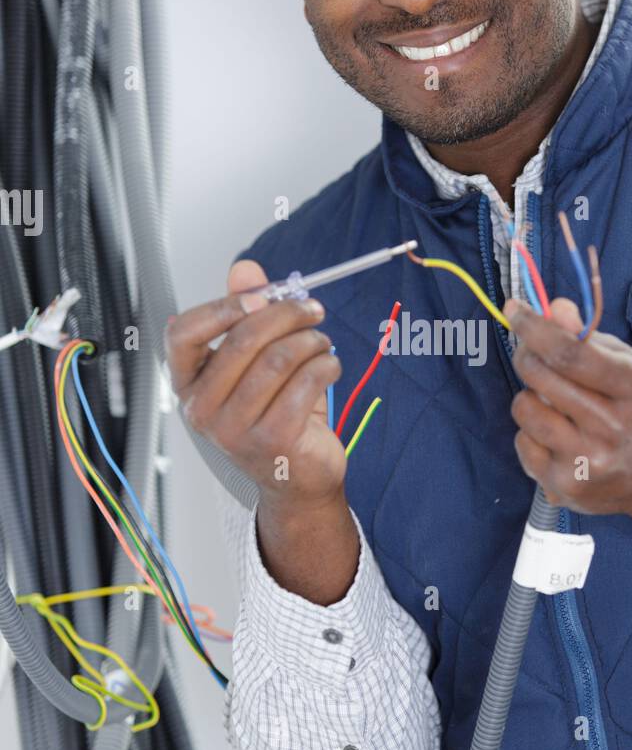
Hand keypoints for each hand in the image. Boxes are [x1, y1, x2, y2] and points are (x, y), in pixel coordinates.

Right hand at [164, 260, 345, 515]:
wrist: (296, 479)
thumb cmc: (272, 416)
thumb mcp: (254, 363)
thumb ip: (246, 313)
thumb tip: (246, 270)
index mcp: (188, 384)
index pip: (183, 333)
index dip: (222, 306)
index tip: (260, 296)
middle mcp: (202, 409)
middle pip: (243, 339)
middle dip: (287, 314)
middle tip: (312, 310)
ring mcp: (234, 430)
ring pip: (279, 359)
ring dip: (311, 341)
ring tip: (322, 342)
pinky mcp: (273, 441)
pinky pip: (305, 383)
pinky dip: (326, 365)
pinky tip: (330, 365)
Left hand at [505, 296, 631, 551]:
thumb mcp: (630, 364)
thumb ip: (589, 336)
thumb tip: (553, 309)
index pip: (571, 353)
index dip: (535, 328)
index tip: (516, 310)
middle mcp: (612, 428)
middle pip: (541, 376)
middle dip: (527, 354)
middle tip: (533, 352)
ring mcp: (587, 462)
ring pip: (524, 408)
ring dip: (530, 396)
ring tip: (555, 403)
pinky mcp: (565, 486)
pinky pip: (522, 441)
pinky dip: (532, 431)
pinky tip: (558, 435)